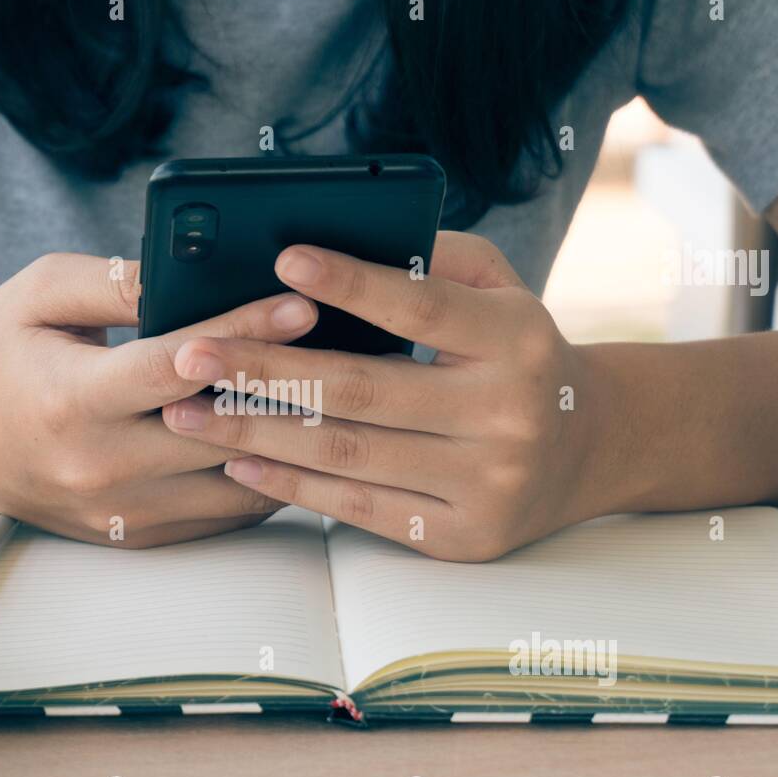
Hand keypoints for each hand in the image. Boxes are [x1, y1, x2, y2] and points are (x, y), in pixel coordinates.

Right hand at [0, 253, 319, 546]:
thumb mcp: (42, 292)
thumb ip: (118, 282)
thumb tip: (195, 274)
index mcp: (73, 399)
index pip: (182, 366)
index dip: (248, 332)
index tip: (303, 307)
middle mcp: (99, 467)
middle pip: (224, 434)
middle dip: (287, 392)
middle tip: (337, 354)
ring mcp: (118, 512)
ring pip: (236, 486)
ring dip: (284, 445)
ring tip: (319, 400)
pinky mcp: (131, 535)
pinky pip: (221, 517)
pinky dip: (259, 480)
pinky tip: (281, 441)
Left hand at [160, 232, 611, 560]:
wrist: (588, 449)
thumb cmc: (519, 353)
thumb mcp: (503, 289)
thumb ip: (436, 258)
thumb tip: (338, 240)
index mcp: (516, 339)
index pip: (422, 306)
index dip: (351, 282)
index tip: (281, 259)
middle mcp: (507, 414)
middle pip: (364, 388)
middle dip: (264, 369)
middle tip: (190, 353)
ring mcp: (486, 482)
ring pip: (348, 455)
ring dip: (256, 432)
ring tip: (189, 412)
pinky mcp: (462, 536)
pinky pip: (360, 510)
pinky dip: (292, 485)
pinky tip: (239, 461)